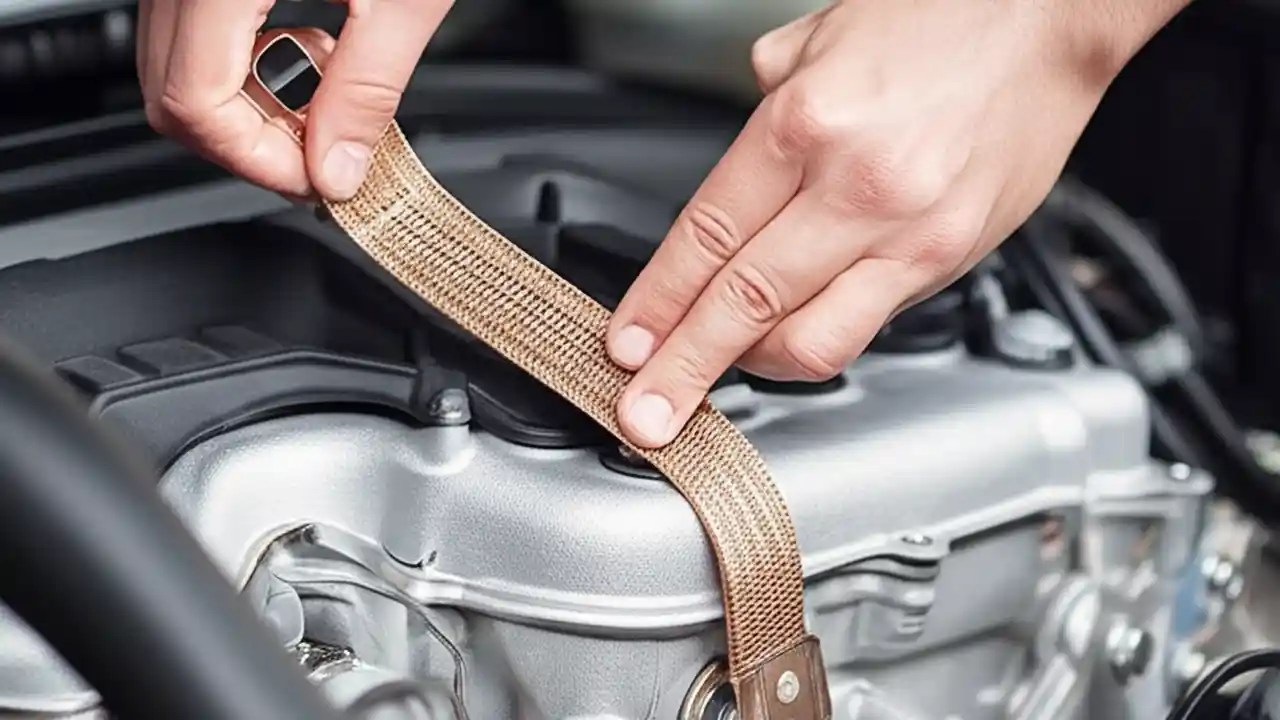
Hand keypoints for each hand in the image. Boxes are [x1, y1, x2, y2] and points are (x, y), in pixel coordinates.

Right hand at [137, 0, 452, 200]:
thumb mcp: (405, 1)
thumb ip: (365, 91)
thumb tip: (336, 172)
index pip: (193, 100)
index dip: (257, 160)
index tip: (318, 180)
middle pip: (170, 90)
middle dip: (248, 143)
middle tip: (323, 155)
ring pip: (172, 63)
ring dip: (245, 105)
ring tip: (324, 97)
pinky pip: (193, 29)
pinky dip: (240, 62)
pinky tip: (308, 50)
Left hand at [607, 0, 1190, 447]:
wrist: (1053, 14)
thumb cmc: (945, 13)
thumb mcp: (822, 37)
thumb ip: (768, 105)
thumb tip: (741, 162)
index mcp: (808, 125)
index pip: (707, 238)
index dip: (657, 303)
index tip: (626, 345)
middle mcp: (857, 187)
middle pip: (745, 304)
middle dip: (683, 368)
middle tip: (644, 412)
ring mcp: (910, 232)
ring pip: (813, 340)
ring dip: (752, 368)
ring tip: (716, 373)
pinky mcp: (951, 257)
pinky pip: (870, 326)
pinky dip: (819, 342)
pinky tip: (791, 338)